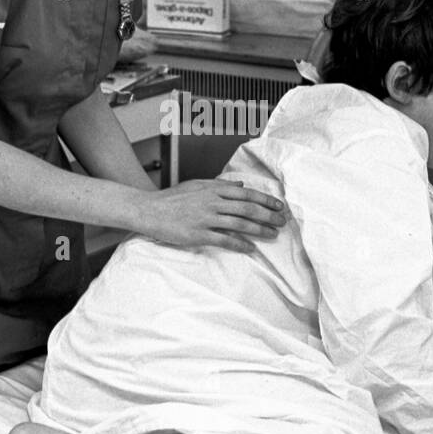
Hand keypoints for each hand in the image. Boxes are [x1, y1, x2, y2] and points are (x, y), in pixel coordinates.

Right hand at [137, 179, 287, 252]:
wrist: (150, 210)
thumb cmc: (172, 198)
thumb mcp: (197, 185)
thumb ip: (219, 185)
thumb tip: (241, 184)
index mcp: (213, 189)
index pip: (246, 194)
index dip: (265, 200)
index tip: (279, 206)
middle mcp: (212, 202)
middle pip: (247, 208)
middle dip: (268, 215)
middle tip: (282, 221)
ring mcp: (205, 219)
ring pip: (239, 224)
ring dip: (259, 229)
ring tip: (273, 234)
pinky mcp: (198, 235)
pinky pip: (224, 240)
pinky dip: (239, 244)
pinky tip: (251, 248)